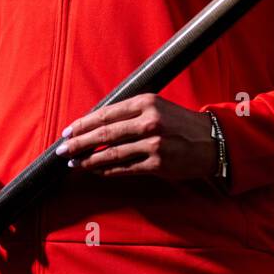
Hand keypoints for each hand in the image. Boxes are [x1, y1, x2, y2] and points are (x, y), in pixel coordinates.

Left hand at [55, 93, 216, 181]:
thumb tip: (96, 124)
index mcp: (146, 102)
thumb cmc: (179, 123)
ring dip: (89, 160)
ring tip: (74, 163)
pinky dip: (107, 171)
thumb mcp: (157, 107)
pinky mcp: (158, 163)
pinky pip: (125, 169)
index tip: (68, 131)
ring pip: (111, 153)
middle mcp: (149, 121)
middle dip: (79, 142)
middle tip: (62, 149)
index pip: (106, 113)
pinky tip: (95, 171)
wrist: (210, 141)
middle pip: (104, 133)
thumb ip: (130, 113)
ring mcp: (154, 144)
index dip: (83, 123)